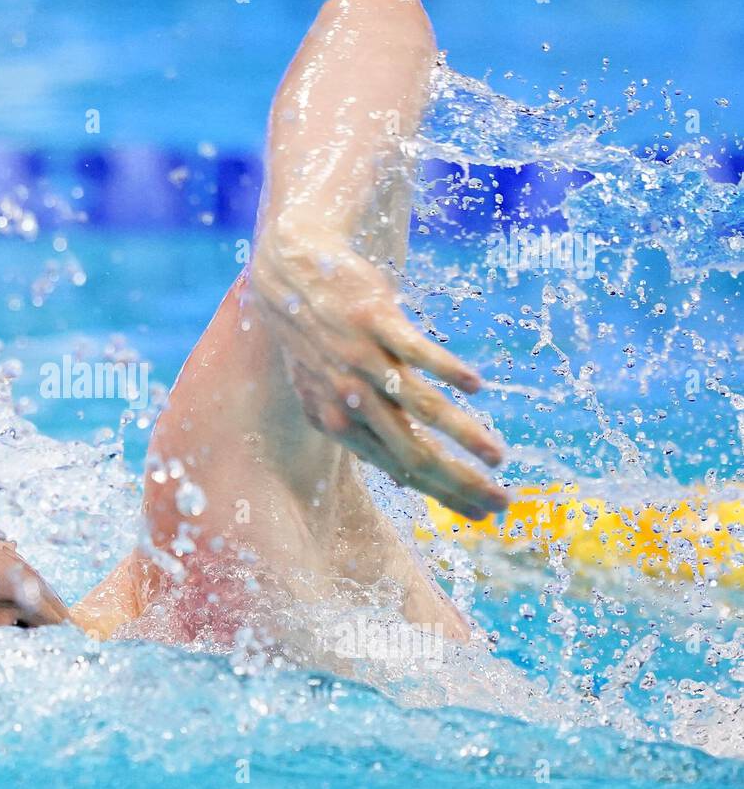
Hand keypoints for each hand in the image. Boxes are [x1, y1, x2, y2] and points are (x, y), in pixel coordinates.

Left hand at [250, 232, 508, 519]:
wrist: (286, 274)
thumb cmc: (311, 338)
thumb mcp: (324, 394)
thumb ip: (362, 433)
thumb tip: (400, 478)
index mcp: (338, 423)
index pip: (400, 471)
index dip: (442, 495)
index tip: (481, 514)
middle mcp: (349, 398)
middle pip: (413, 454)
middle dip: (460, 483)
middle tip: (502, 503)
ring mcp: (362, 359)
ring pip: (420, 408)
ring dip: (464, 436)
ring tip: (499, 456)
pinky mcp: (374, 320)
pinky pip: (415, 351)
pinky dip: (447, 371)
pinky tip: (476, 387)